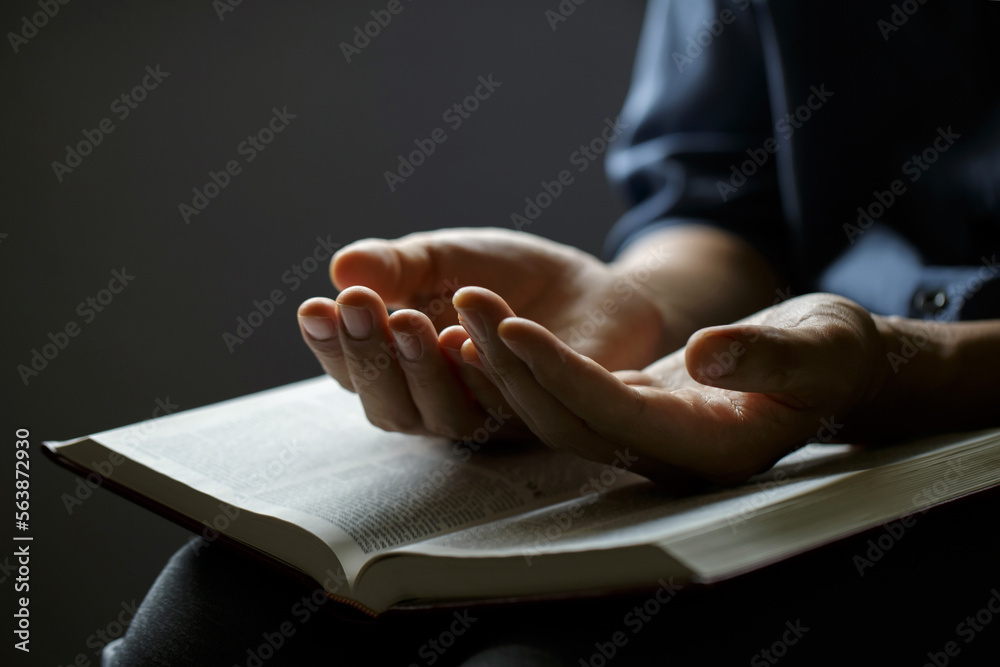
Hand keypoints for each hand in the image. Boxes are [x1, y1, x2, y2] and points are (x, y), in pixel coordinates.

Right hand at [296, 227, 669, 439]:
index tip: (314, 305)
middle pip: (392, 407)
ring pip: (446, 414)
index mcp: (407, 373)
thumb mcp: (446, 259)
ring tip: (409, 318)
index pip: (356, 374)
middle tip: (358, 305)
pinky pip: (511, 406)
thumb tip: (342, 267)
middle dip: (370, 357)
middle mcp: (443, 407)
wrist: (596, 290)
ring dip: (422, 368)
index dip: (332, 346)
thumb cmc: (509, 281)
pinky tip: (466, 340)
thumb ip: (399, 266)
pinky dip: (486, 373)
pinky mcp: (545, 419)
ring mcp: (493, 420)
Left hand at [455, 289, 891, 484]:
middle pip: (570, 420)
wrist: (829, 367)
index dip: (563, 374)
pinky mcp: (632, 415)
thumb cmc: (832, 356)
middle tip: (468, 300)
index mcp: (713, 448)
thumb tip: (708, 354)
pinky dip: (530, 365)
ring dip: (510, 362)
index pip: (619, 414)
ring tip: (469, 304)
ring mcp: (647, 440)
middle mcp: (668, 456)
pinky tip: (494, 328)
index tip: (513, 326)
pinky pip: (567, 398)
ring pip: (558, 412)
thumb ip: (767, 356)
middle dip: (514, 364)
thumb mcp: (817, 348)